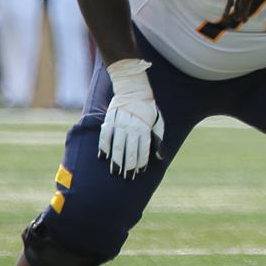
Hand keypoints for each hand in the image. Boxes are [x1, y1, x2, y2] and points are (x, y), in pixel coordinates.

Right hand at [97, 59, 162, 177]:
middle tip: (127, 177)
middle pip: (130, 150)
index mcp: (145, 128)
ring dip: (116, 160)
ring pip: (117, 145)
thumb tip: (161, 157)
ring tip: (115, 172)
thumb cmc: (148, 108)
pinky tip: (103, 157)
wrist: (133, 88)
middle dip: (128, 165)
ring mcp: (120, 123)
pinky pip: (105, 135)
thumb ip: (159, 138)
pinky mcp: (110, 119)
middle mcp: (132, 127)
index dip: (141, 162)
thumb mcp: (158, 121)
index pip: (143, 149)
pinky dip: (104, 146)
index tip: (140, 172)